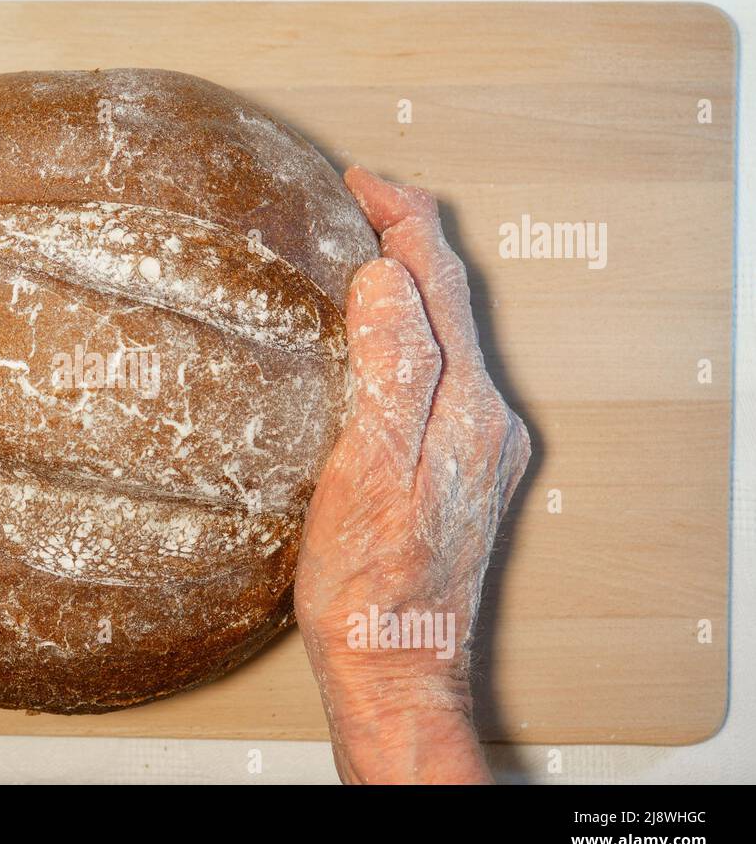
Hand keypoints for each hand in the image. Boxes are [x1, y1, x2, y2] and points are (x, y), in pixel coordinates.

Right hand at [294, 166, 530, 783]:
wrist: (394, 662)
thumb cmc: (369, 581)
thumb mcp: (369, 467)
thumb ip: (391, 367)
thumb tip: (387, 277)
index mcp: (467, 406)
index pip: (441, 280)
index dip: (403, 217)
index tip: (359, 182)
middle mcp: (485, 418)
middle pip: (454, 300)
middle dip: (411, 237)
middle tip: (361, 201)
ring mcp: (476, 445)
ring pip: (450, 334)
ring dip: (413, 280)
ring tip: (366, 250)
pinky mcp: (457, 469)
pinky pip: (439, 372)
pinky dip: (411, 330)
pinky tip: (380, 338)